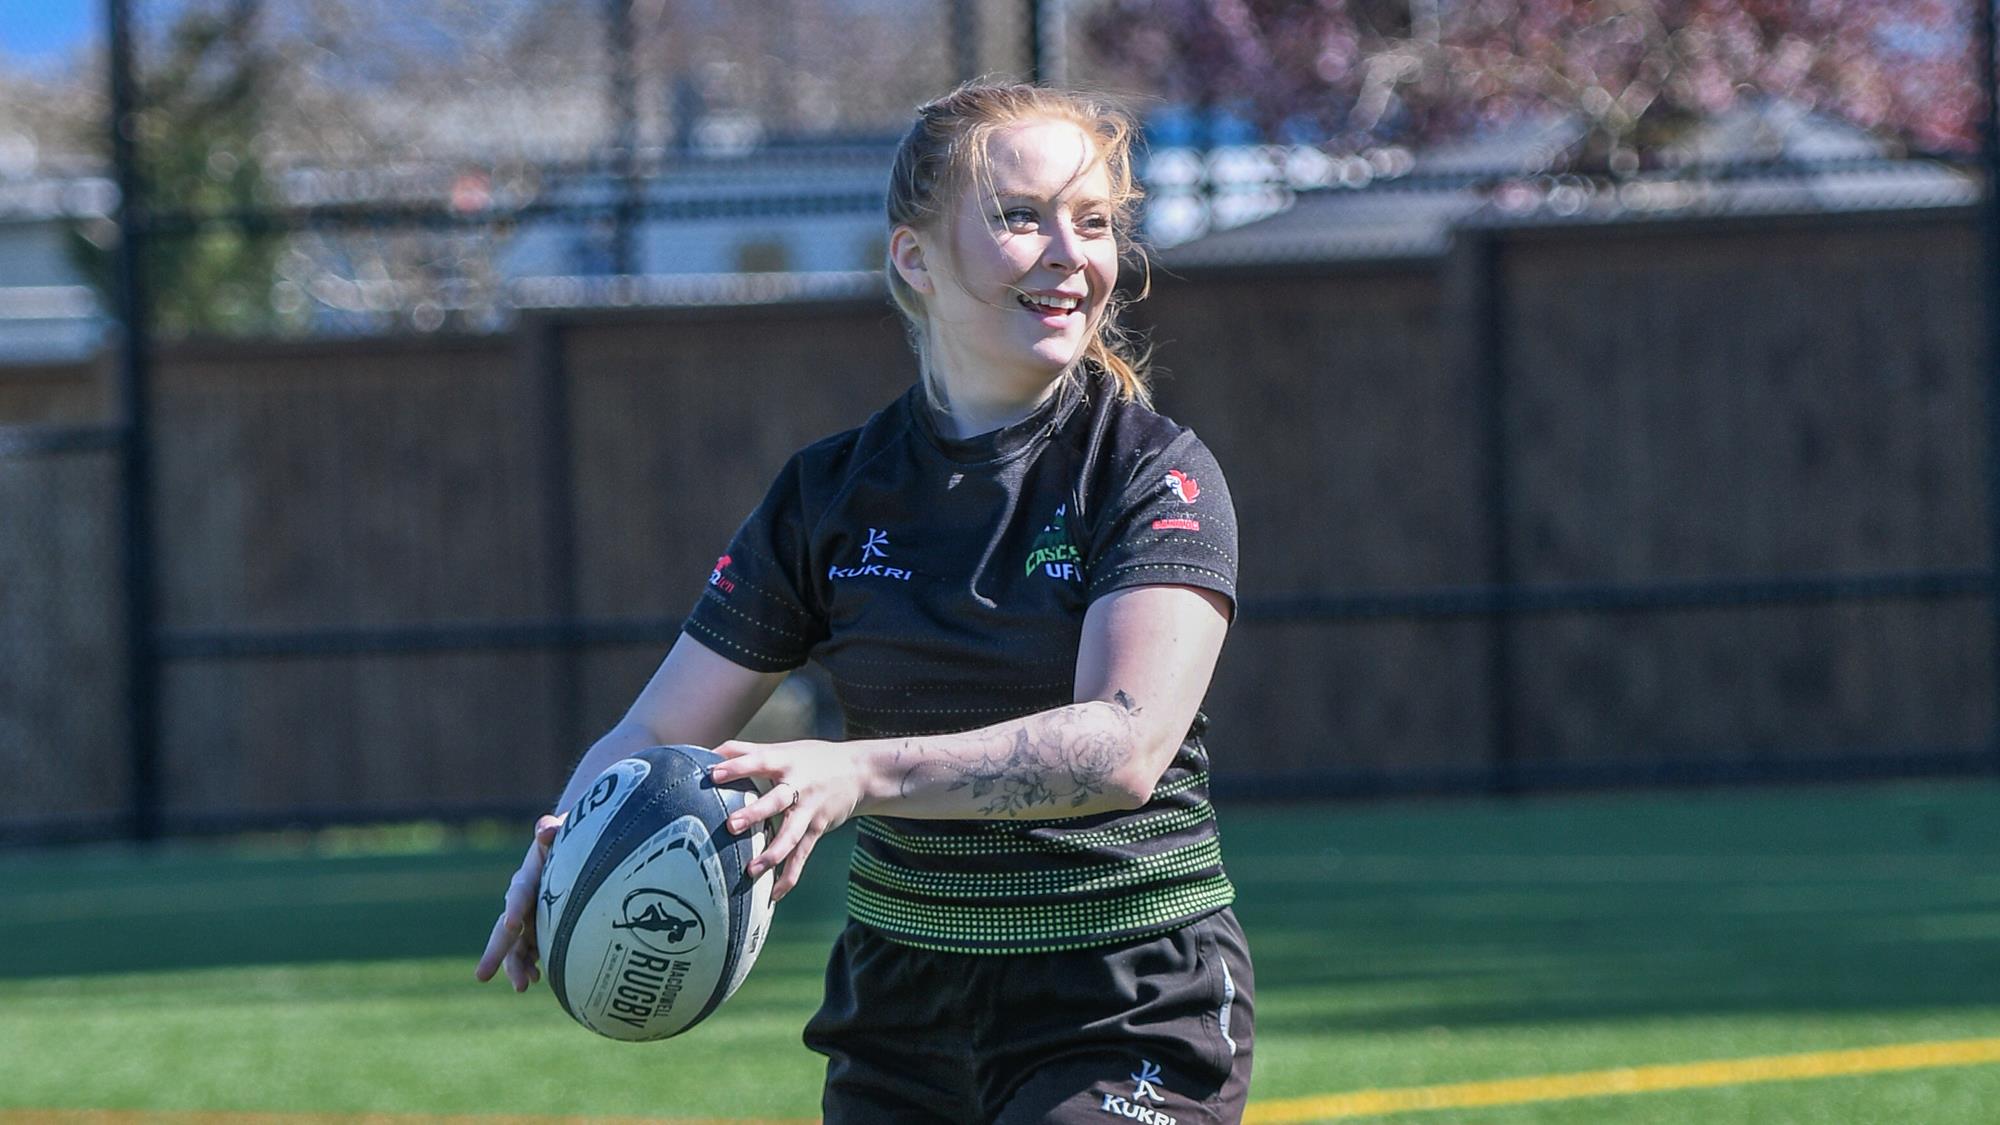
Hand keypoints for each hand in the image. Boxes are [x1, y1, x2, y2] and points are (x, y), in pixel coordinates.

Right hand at [473, 813, 564, 990]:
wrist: (575, 846)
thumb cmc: (571, 836)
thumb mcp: (566, 828)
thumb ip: (554, 829)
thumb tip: (546, 828)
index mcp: (530, 876)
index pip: (520, 892)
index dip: (515, 907)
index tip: (512, 923)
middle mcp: (524, 899)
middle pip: (505, 928)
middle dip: (495, 951)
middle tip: (482, 975)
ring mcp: (531, 916)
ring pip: (516, 945)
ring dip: (515, 966)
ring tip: (522, 986)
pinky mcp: (541, 928)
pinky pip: (532, 950)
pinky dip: (530, 965)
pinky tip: (535, 979)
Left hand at [709, 739, 865, 902]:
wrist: (861, 772)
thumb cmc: (813, 759)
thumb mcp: (784, 749)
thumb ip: (746, 750)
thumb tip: (707, 753)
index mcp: (786, 762)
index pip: (759, 762)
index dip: (737, 767)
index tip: (713, 773)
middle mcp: (799, 786)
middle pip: (776, 800)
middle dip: (755, 813)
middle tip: (731, 825)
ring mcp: (809, 811)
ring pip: (791, 834)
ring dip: (772, 853)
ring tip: (751, 870)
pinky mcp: (817, 829)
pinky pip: (802, 856)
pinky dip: (790, 876)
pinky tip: (774, 895)